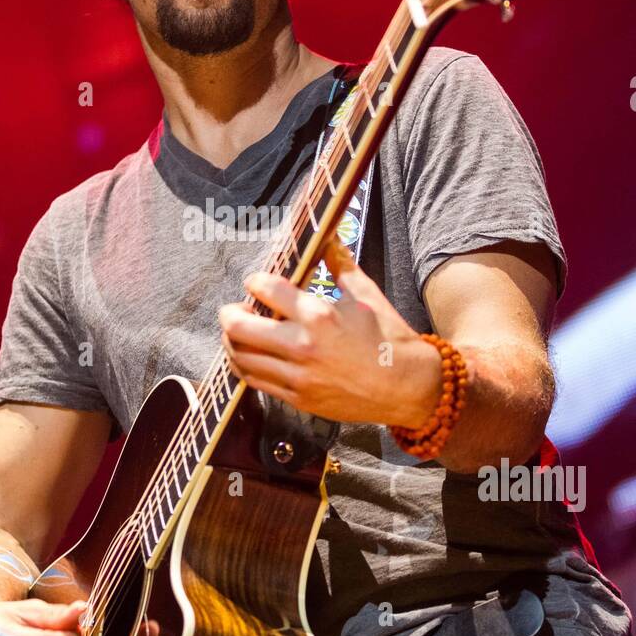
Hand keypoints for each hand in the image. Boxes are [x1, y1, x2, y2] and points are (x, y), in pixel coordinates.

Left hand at [218, 238, 441, 427]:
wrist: (407, 388)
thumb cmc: (389, 338)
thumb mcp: (366, 294)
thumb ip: (340, 264)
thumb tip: (328, 237)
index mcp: (318, 315)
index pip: (266, 289)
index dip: (254, 280)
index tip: (255, 281)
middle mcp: (302, 346)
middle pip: (238, 326)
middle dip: (229, 312)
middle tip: (235, 308)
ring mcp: (297, 376)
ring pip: (241, 357)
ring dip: (232, 341)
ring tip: (238, 332)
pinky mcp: (298, 399)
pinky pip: (255, 382)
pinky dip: (245, 366)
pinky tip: (251, 356)